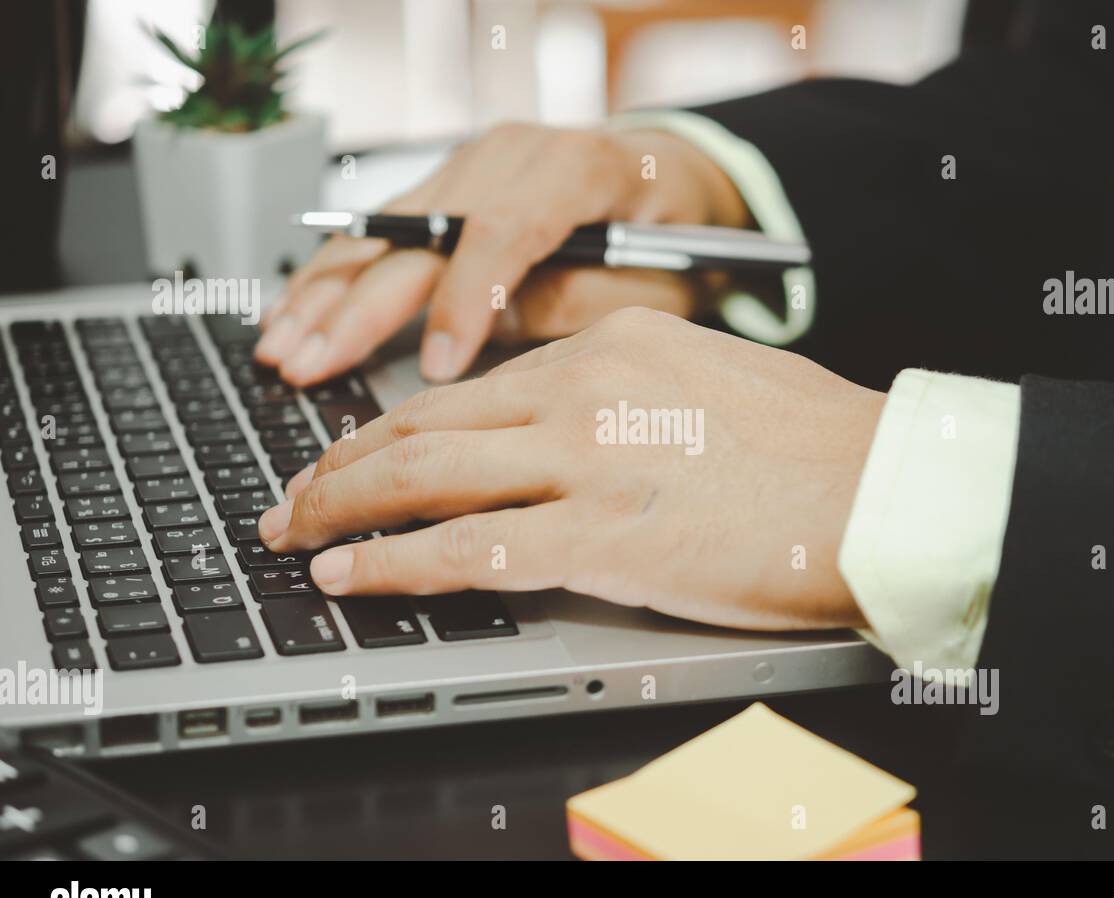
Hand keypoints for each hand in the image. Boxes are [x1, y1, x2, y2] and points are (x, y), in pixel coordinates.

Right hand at [255, 123, 751, 385]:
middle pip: (424, 229)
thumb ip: (577, 306)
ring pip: (386, 226)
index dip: (464, 301)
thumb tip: (490, 339)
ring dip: (327, 292)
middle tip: (312, 365)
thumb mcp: (656, 286)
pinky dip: (336, 272)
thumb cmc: (671, 241)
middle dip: (361, 306)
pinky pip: (382, 226)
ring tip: (282, 347)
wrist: (668, 184)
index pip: (504, 230)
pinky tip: (295, 308)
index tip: (436, 367)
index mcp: (579, 167)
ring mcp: (476, 163)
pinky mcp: (450, 182)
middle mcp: (515, 154)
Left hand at [257, 308, 883, 630]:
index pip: (474, 389)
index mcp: (613, 348)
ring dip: (343, 507)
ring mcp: (589, 461)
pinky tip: (349, 574)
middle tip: (292, 495)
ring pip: (427, 475)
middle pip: (426, 423)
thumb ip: (629, 398)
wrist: (885, 487)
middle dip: (342, 464)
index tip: (360, 452)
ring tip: (293, 535)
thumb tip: (568, 438)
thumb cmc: (816, 445)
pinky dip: (394, 563)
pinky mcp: (603, 538)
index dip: (397, 425)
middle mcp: (586, 390)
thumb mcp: (708, 382)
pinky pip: (468, 550)